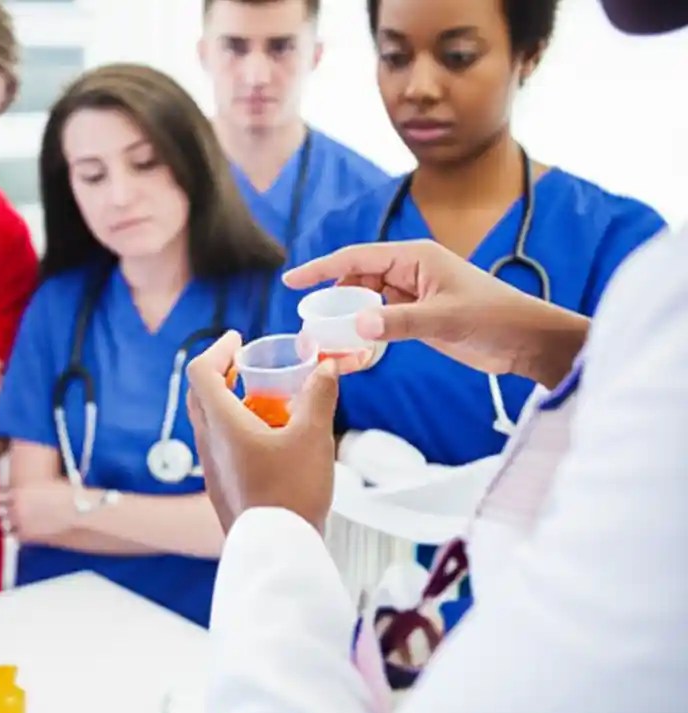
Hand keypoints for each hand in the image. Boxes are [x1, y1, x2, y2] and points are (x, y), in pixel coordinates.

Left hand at [3, 481, 82, 542]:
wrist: (78, 515)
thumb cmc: (68, 498)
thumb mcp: (46, 486)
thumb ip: (31, 491)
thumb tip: (27, 495)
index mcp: (20, 491)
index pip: (0, 496)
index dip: (6, 499)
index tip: (10, 501)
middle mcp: (16, 506)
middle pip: (0, 510)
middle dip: (7, 512)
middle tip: (15, 513)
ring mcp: (19, 522)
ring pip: (4, 525)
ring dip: (11, 524)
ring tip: (20, 524)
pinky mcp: (26, 536)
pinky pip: (13, 537)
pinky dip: (18, 536)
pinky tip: (26, 533)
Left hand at [186, 331, 339, 533]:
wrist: (277, 550)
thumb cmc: (292, 492)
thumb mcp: (313, 436)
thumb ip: (319, 396)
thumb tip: (327, 367)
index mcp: (221, 423)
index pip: (200, 371)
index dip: (217, 349)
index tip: (238, 341)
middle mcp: (208, 443)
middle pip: (202, 395)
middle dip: (225, 374)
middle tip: (252, 368)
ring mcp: (211, 468)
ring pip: (212, 423)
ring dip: (235, 405)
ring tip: (273, 406)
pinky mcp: (222, 487)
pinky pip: (223, 447)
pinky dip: (240, 432)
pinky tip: (274, 443)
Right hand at [284, 241, 588, 386]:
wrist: (527, 341)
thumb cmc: (494, 319)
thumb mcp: (444, 319)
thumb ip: (400, 322)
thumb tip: (356, 324)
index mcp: (415, 257)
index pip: (356, 257)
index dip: (321, 269)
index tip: (291, 281)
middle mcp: (410, 271)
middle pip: (356, 279)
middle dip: (331, 299)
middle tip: (310, 324)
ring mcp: (414, 294)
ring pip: (366, 301)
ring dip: (347, 319)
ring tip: (327, 340)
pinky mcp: (419, 316)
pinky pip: (381, 320)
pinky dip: (366, 333)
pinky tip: (355, 350)